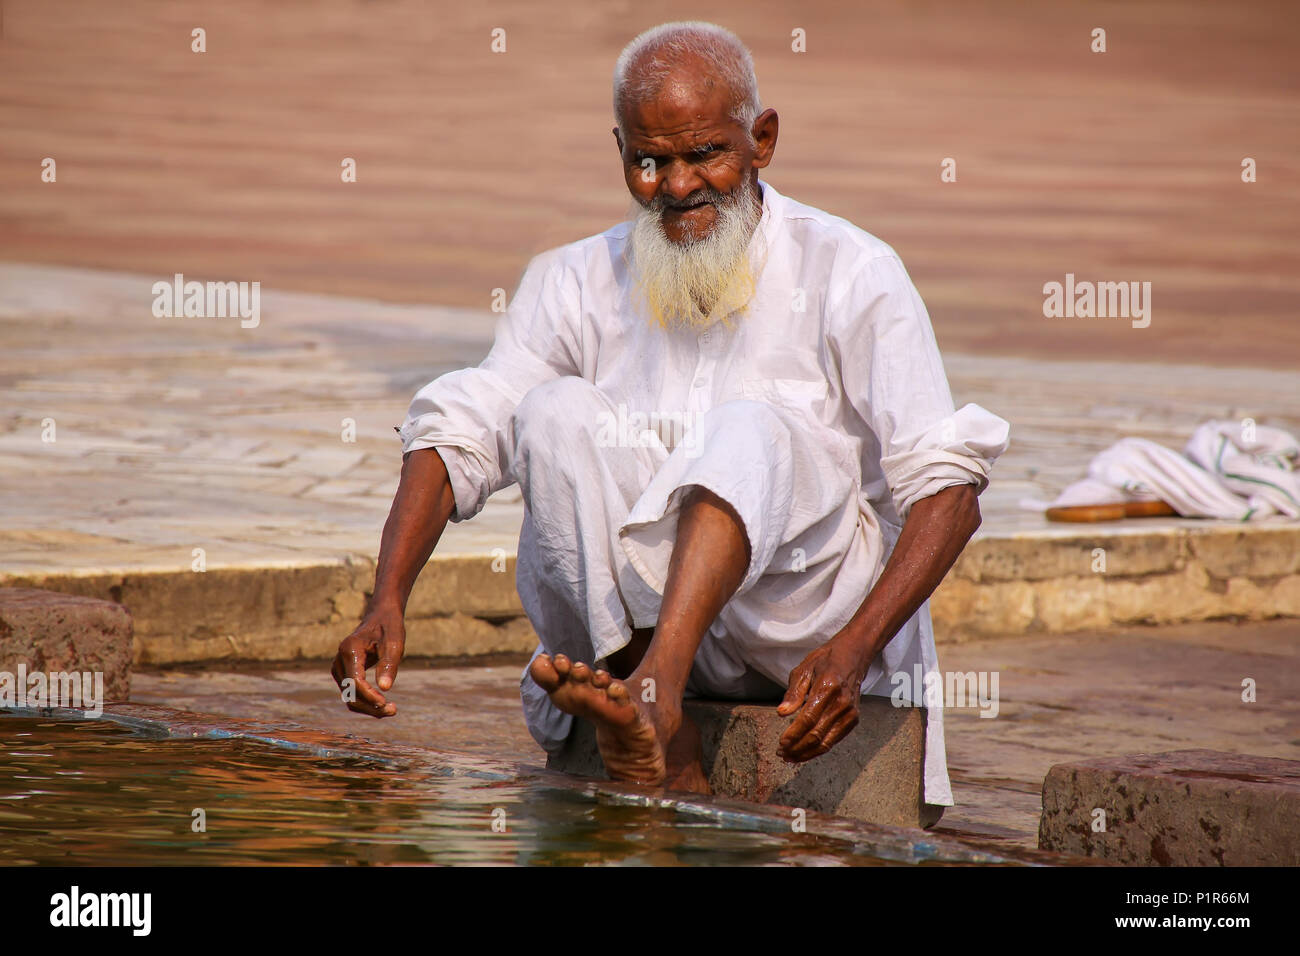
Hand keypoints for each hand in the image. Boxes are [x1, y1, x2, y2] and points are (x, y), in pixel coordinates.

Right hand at [330, 599, 405, 717]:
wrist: (381, 617)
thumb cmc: (389, 627)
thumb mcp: (395, 643)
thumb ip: (389, 664)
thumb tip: (385, 688)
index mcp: (349, 650)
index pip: (355, 682)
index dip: (370, 696)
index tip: (388, 704)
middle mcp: (339, 660)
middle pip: (350, 693)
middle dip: (371, 706)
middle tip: (393, 710)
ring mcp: (338, 668)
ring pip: (349, 697)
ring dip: (368, 707)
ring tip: (391, 709)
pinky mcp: (342, 674)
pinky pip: (351, 693)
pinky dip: (365, 702)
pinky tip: (382, 704)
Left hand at [776, 637, 867, 761]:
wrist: (854, 655)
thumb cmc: (826, 660)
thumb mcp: (804, 668)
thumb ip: (793, 692)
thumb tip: (782, 713)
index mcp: (828, 687)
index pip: (808, 719)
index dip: (793, 734)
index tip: (781, 743)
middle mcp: (842, 702)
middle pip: (816, 734)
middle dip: (797, 748)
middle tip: (781, 753)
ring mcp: (850, 712)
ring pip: (826, 742)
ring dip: (806, 753)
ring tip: (790, 757)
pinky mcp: (854, 719)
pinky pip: (834, 739)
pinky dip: (819, 748)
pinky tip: (805, 751)